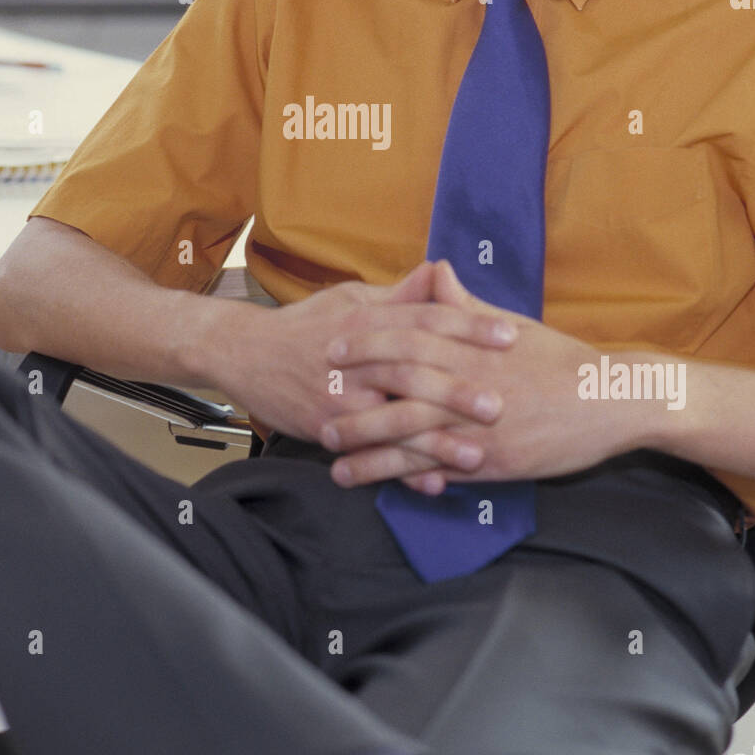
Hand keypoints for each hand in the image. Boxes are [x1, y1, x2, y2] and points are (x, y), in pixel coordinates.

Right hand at [206, 260, 518, 449]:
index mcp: (367, 318)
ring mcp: (338, 396)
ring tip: (476, 454)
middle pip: (412, 372)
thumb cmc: (306, 324)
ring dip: (435, 441)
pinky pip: (369, 453)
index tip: (510, 335)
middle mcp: (355, 356)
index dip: (468, 327)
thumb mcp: (351, 298)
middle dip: (457, 390)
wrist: (245, 353)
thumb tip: (441, 270)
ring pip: (393, 420)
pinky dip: (400, 471)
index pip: (425, 319)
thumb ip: (399, 295)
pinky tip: (431, 483)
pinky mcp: (325, 427)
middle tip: (501, 403)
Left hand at [319, 260, 648, 491]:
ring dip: (363, 440)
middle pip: (397, 382)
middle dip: (353, 391)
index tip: (334, 344)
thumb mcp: (511, 322)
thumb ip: (464, 304)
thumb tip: (435, 270)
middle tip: (317, 398)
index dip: (365, 340)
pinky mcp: (490, 461)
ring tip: (328, 449)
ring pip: (407, 431)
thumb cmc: (562, 359)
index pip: (407, 334)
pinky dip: (398, 475)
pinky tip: (371, 481)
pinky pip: (435, 467)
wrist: (611, 401)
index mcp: (472, 343)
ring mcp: (477, 423)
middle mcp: (469, 380)